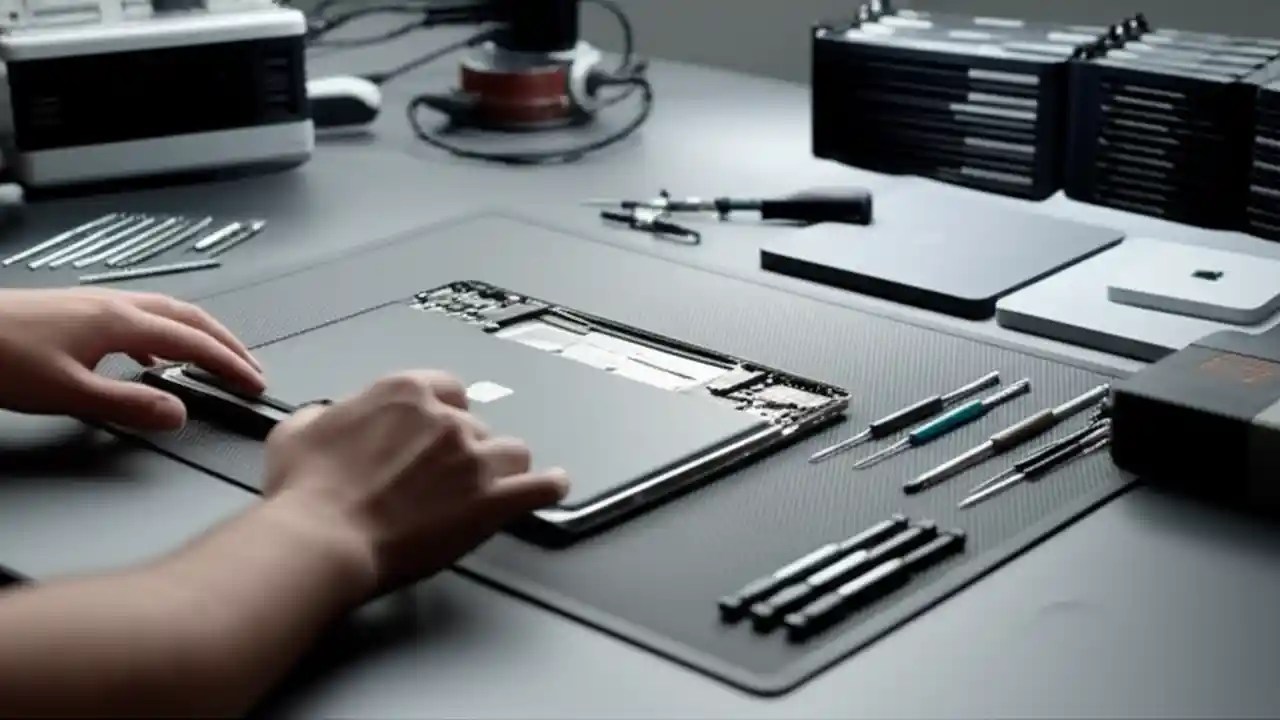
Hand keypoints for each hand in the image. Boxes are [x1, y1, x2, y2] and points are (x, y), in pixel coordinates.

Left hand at [0, 288, 263, 430]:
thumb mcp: (67, 392)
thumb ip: (128, 405)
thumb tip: (178, 413)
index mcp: (120, 322)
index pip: (194, 343)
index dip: (230, 364)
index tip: (255, 383)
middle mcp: (113, 304)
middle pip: (190, 318)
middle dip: (227, 343)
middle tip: (251, 368)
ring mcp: (94, 303)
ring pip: (166, 313)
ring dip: (199, 336)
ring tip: (215, 358)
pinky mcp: (77, 310)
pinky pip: (139, 317)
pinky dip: (164, 335)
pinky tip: (151, 355)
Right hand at [260, 370, 569, 595]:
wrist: (321, 538)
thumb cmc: (305, 492)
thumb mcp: (297, 430)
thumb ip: (323, 414)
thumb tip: (328, 416)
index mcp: (404, 393)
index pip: (446, 389)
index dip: (444, 412)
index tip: (439, 428)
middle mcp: (446, 419)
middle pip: (475, 425)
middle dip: (463, 449)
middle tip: (442, 478)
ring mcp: (474, 460)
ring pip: (511, 451)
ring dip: (502, 467)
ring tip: (492, 484)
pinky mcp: (491, 502)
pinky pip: (540, 487)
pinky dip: (550, 487)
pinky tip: (554, 487)